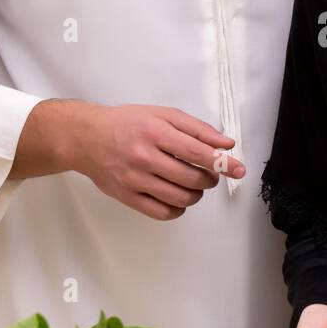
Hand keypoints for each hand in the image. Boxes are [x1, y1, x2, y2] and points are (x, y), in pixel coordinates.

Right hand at [68, 102, 244, 220]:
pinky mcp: (127, 197)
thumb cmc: (129, 123)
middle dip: (209, 178)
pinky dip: (178, 209)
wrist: (87, 137)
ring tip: (193, 184)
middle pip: (192, 178)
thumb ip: (197, 129)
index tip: (239, 170)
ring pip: (181, 198)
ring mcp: (134, 180)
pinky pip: (162, 213)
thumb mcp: (163, 115)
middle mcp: (144, 157)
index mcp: (156, 132)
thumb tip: (226, 145)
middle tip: (209, 174)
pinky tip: (177, 197)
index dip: (222, 163)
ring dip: (196, 194)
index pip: (198, 153)